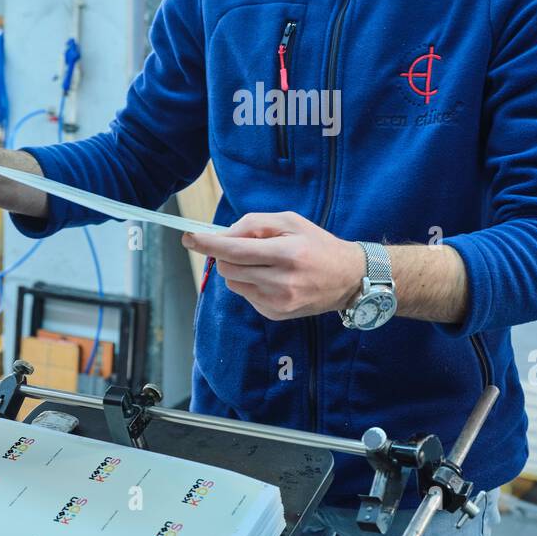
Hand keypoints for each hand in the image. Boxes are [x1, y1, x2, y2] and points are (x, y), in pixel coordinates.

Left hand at [181, 211, 364, 320]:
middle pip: (228, 268)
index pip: (234, 249)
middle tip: (241, 246)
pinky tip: (271, 278)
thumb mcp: (290, 222)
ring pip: (233, 283)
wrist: (347, 278)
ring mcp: (278, 301)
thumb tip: (224, 235)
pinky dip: (249, 283)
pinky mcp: (276, 314)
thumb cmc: (317, 244)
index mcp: (286, 253)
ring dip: (237, 270)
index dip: (208, 244)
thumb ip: (254, 223)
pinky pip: (246, 295)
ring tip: (262, 262)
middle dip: (225, 254)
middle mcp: (281, 281)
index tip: (189, 237)